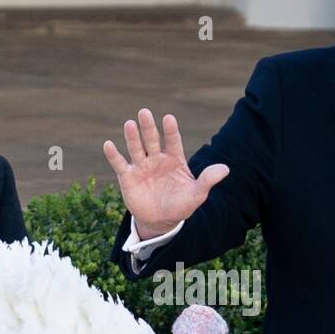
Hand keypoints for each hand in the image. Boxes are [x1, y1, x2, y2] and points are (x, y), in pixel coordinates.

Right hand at [103, 109, 228, 238]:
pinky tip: (108, 144)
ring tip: (129, 124)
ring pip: (136, 148)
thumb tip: (226, 169)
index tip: (169, 118)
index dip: (171, 130)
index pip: (173, 141)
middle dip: (148, 127)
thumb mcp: (197, 194)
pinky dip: (113, 155)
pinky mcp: (127, 177)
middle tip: (144, 112)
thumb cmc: (181, 205)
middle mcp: (156, 159)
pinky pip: (119, 164)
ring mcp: (141, 167)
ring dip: (132, 137)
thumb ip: (207, 180)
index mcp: (174, 159)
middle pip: (152, 140)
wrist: (161, 221)